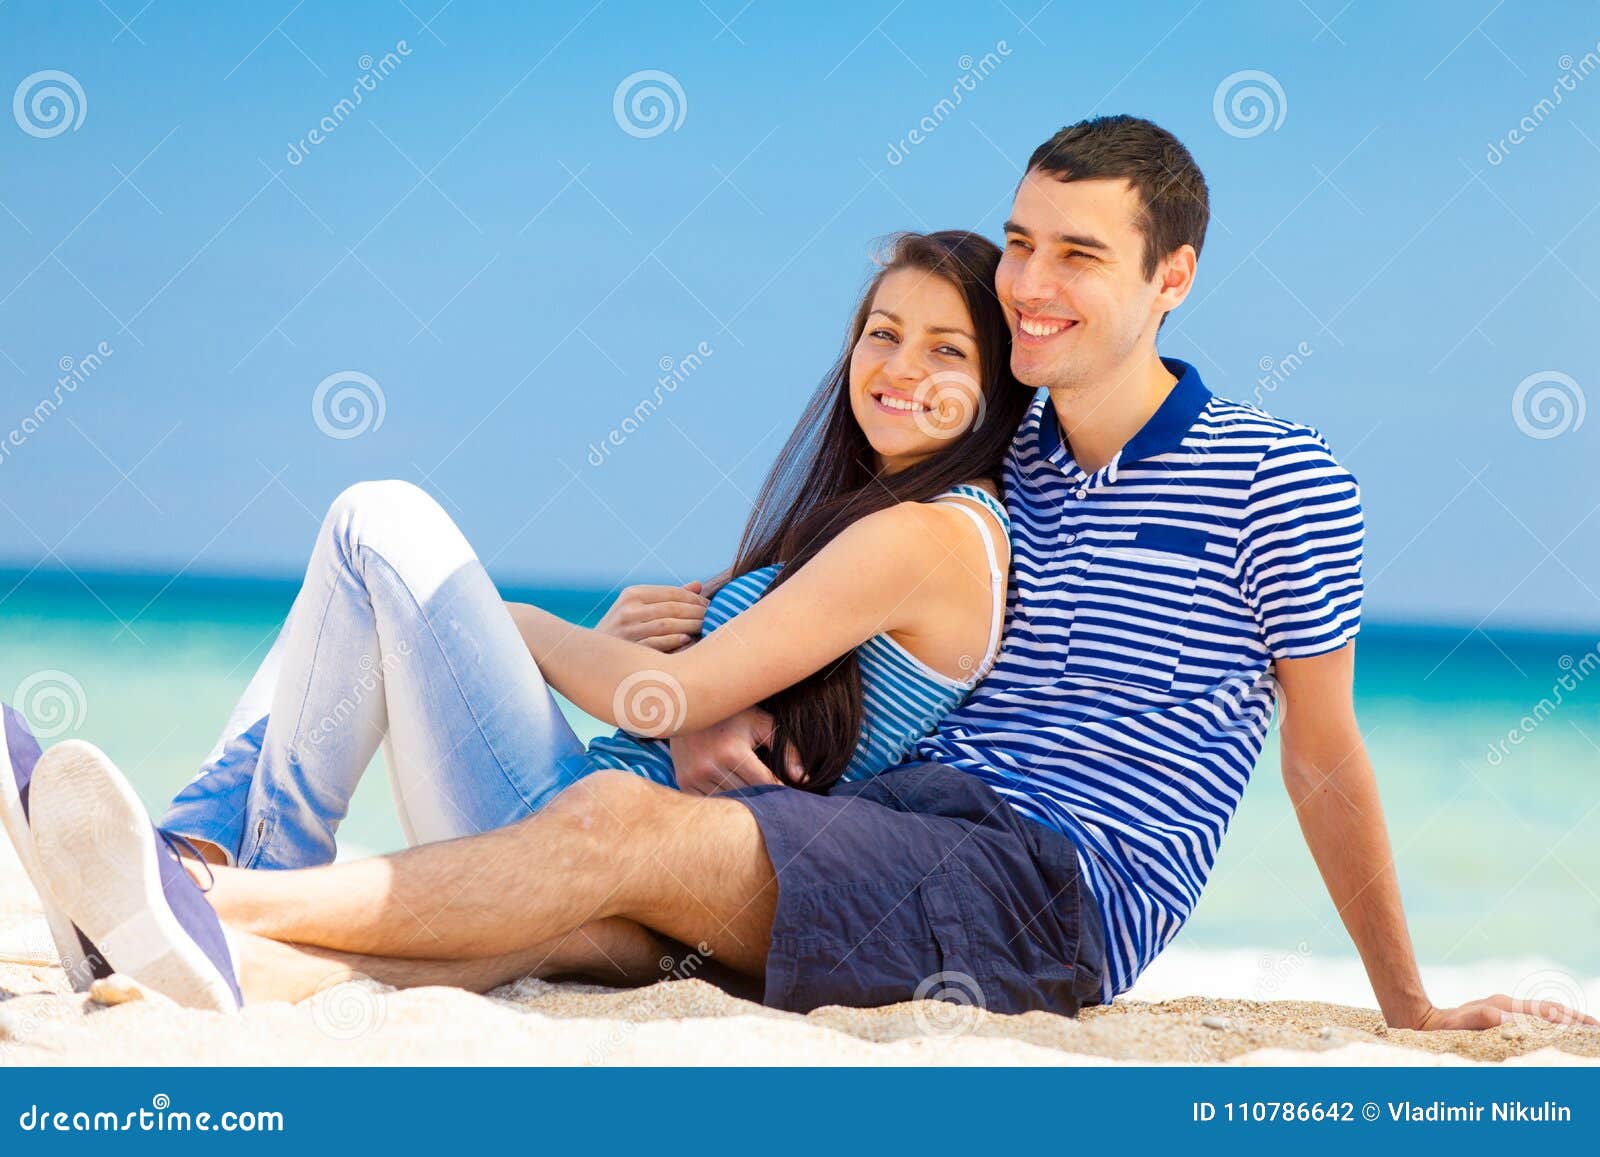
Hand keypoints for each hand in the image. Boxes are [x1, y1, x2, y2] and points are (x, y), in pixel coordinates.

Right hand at [595, 581, 707, 651]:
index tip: (710, 606)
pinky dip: (674, 640)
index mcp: (633, 594)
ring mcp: (627, 630)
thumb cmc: (625, 628)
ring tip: (705, 629)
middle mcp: (628, 609)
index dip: (695, 599)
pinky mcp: (628, 650)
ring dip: (690, 626)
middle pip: (672, 608)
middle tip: (712, 618)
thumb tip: (698, 585)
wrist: (594, 655)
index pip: (672, 592)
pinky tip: (687, 640)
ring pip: (667, 625)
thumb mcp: (640, 607)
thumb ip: (668, 597)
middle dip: (697, 613)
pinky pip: (657, 643)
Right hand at [669, 707, 803, 795]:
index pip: (765, 784)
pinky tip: (734, 794)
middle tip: (779, 800)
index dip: (781, 790)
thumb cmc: (731, 713)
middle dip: (765, 797)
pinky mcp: (684, 782)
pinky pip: (711, 802)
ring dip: (744, 801)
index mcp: (732, 752)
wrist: (688, 705)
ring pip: (730, 802)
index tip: (792, 794)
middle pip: (748, 796)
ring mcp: (694, 776)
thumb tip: (803, 778)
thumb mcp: (759, 722)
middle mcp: (710, 766)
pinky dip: (724, 801)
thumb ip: (784, 747)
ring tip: (758, 798)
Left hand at [1409, 994, 1598, 1030]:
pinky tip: (1564, 1036)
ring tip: (1591, 1032)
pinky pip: (1535, 1022)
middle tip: (1598, 1032)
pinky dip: (1554, 1027)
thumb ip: (1483, 1017)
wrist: (1425, 1024)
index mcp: (1503, 1006)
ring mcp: (1506, 1012)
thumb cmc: (1442, 1028)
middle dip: (1577, 1020)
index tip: (1590, 1028)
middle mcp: (1507, 1006)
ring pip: (1546, 1015)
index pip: (1544, 1013)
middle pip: (1551, 1011)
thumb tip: (1509, 1020)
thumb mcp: (1459, 1023)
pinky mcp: (1503, 1019)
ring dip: (1569, 1023)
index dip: (1568, 1021)